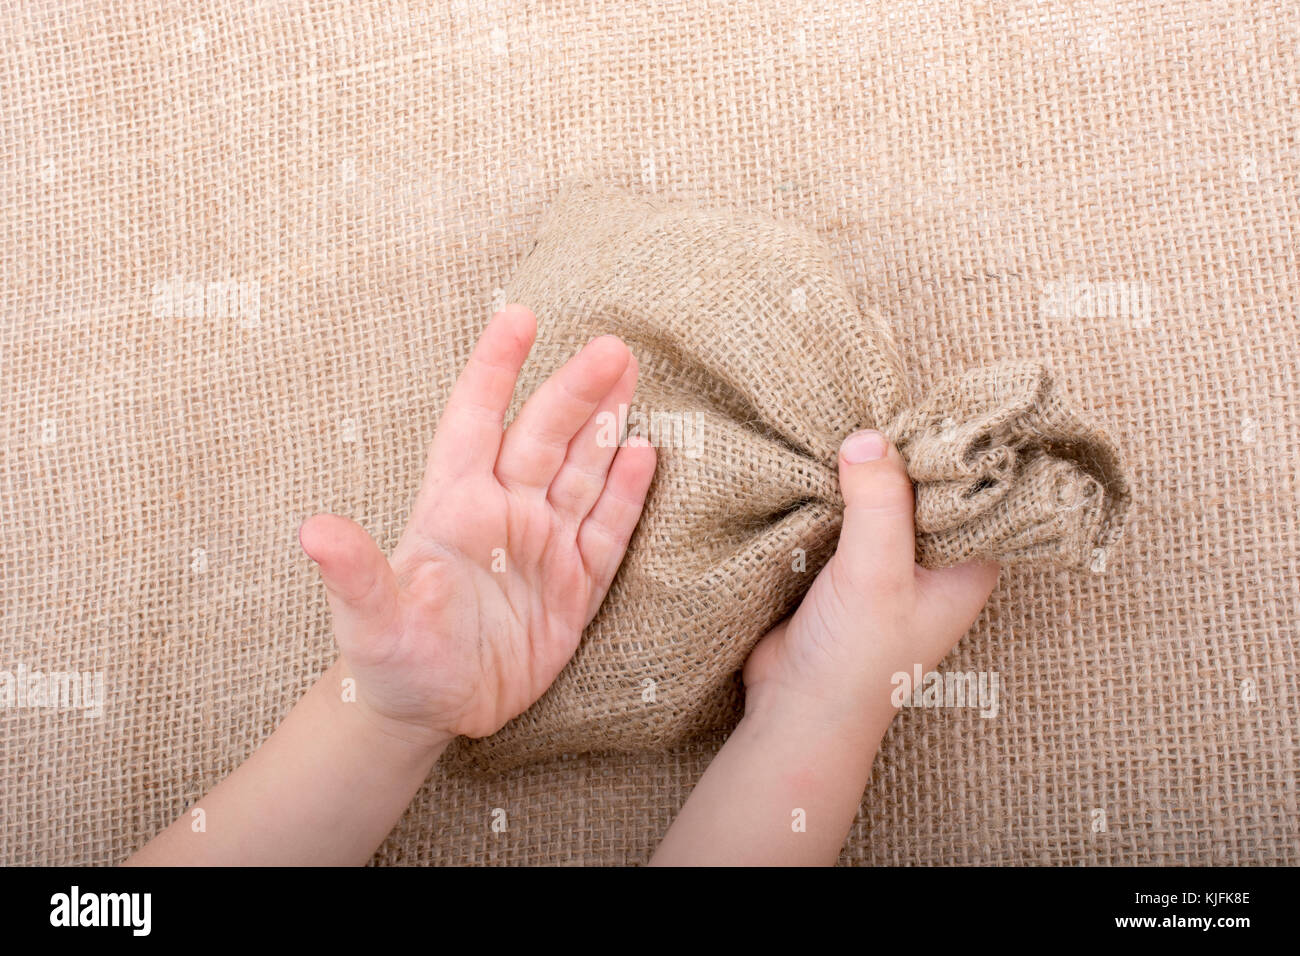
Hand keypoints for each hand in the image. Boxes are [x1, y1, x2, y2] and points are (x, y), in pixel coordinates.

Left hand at [298, 305, 656, 748]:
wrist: (432, 713)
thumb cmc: (390, 660)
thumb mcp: (370, 621)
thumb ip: (355, 574)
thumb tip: (312, 530)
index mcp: (452, 506)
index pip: (476, 420)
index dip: (494, 369)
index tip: (519, 316)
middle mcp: (502, 513)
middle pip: (544, 439)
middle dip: (576, 393)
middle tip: (612, 349)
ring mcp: (543, 546)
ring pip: (581, 474)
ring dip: (608, 427)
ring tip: (633, 379)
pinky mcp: (575, 587)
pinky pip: (606, 533)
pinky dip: (625, 496)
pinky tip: (645, 454)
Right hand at [743, 429, 998, 731]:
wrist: (796, 708)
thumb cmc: (857, 657)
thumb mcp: (876, 571)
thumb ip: (879, 502)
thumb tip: (867, 435)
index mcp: (967, 567)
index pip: (982, 493)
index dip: (965, 452)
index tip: (940, 408)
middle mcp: (934, 562)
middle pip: (928, 489)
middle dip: (905, 453)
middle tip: (883, 405)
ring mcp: (888, 564)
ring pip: (883, 499)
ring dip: (864, 471)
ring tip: (847, 419)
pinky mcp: (844, 566)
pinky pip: (845, 514)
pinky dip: (833, 490)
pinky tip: (818, 458)